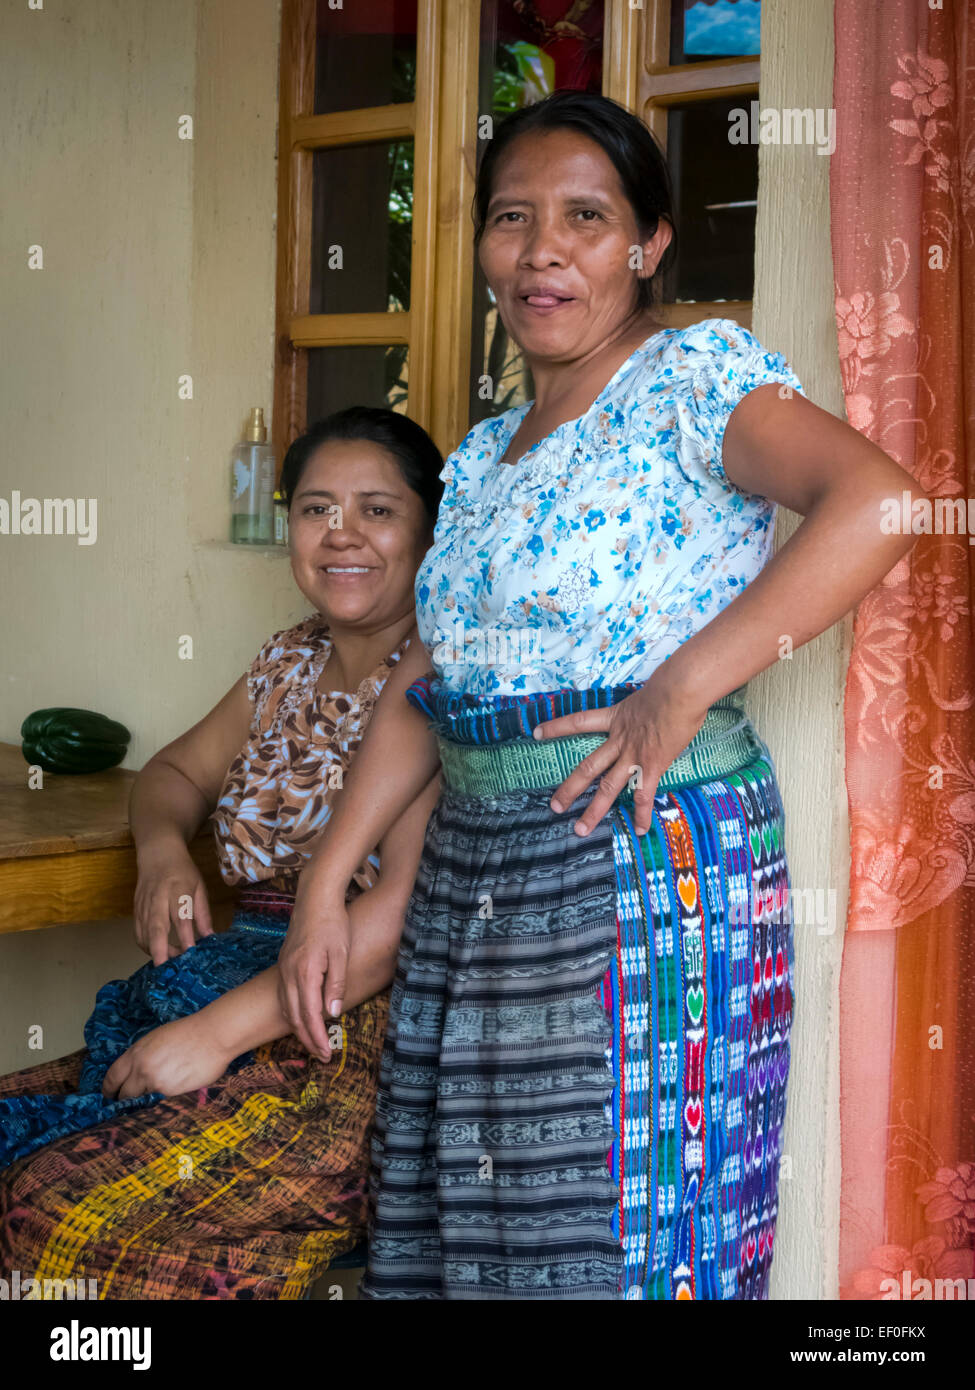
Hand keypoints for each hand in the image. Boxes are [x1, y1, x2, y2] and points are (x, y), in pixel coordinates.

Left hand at [101, 1013, 233, 1100]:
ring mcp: (156, 1083)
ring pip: (143, 1099)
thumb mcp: (157, 1039)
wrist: (213, 1036)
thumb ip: (142, 1056)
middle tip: (128, 1101)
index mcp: (136, 1053)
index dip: (108, 1089)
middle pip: (124, 1094)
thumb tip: (134, 1073)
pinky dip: (163, 1098)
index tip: (109, 1095)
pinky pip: (160, 1101)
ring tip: (157, 1092)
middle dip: (125, 1099)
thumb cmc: (188, 1032)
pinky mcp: (171, 1093)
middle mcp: (142, 1070)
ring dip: (147, 1098)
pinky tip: (172, 1090)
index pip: (112, 1077)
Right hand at [134, 845, 213, 964]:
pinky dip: (146, 946)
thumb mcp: (199, 887)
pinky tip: (157, 952)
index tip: (191, 952)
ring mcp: (143, 905)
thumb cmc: (182, 870)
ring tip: (169, 963)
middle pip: (156, 927)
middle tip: (167, 969)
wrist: (157, 854)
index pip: (181, 917)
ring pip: (144, 933)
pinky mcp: (135, 910)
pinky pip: (138, 932)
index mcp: (177, 890)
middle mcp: (157, 899)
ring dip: (155, 951)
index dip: (185, 936)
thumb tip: (210, 937)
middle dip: (160, 949)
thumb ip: (203, 913)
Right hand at [277, 887, 351, 1061]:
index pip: (309, 1015)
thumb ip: (336, 984)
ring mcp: (284, 968)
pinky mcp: (284, 963)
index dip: (317, 1037)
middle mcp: (289, 973)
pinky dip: (292, 1012)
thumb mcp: (341, 954)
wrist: (314, 897)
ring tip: (313, 1042)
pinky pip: (284, 995)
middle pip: (293, 1016)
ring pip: (286, 1007)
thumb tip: (332, 1014)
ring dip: (298, 1027)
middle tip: (321, 1056)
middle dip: (307, 1039)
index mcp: (304, 972)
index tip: (326, 1054)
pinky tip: (301, 1017)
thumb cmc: (333, 923)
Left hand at [532, 670, 707, 837]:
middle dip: (570, 788)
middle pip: (588, 768)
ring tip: (580, 830)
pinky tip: (640, 830)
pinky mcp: (653, 766)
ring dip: (594, 810)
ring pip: (608, 788)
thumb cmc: (671, 685)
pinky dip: (642, 814)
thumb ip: (643, 706)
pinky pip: (644, 795)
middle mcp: (619, 740)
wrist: (680, 692)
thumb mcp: (647, 693)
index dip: (557, 727)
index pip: (579, 722)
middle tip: (555, 806)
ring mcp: (634, 755)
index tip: (537, 733)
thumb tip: (652, 706)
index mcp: (616, 719)